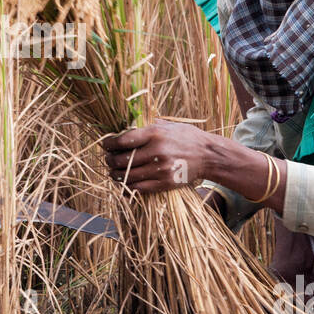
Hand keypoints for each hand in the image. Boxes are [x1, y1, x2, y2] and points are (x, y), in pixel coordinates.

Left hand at [100, 119, 216, 193]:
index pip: (123, 140)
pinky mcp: (165, 183)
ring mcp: (161, 169)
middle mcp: (157, 151)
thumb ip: (147, 126)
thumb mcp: (168, 125)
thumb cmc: (187, 137)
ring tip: (114, 172)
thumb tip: (125, 128)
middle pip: (123, 160)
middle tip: (108, 160)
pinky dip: (128, 187)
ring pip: (128, 176)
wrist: (209, 155)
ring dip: (116, 175)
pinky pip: (139, 188)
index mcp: (155, 134)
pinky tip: (125, 183)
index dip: (109, 144)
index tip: (105, 145)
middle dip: (110, 161)